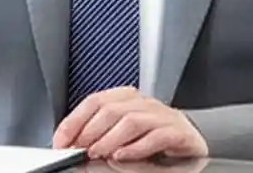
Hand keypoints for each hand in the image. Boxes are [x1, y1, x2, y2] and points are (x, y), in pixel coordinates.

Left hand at [53, 87, 207, 161]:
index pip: (94, 102)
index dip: (74, 121)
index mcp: (125, 98)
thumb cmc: (153, 138)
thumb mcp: (122, 133)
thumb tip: (75, 144)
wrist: (191, 141)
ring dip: (109, 139)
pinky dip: (136, 147)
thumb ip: (101, 134)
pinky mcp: (178, 132)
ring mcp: (162, 115)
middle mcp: (143, 103)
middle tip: (78, 149)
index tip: (61, 141)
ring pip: (130, 121)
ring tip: (97, 153)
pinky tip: (122, 156)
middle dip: (89, 131)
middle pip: (110, 110)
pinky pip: (156, 136)